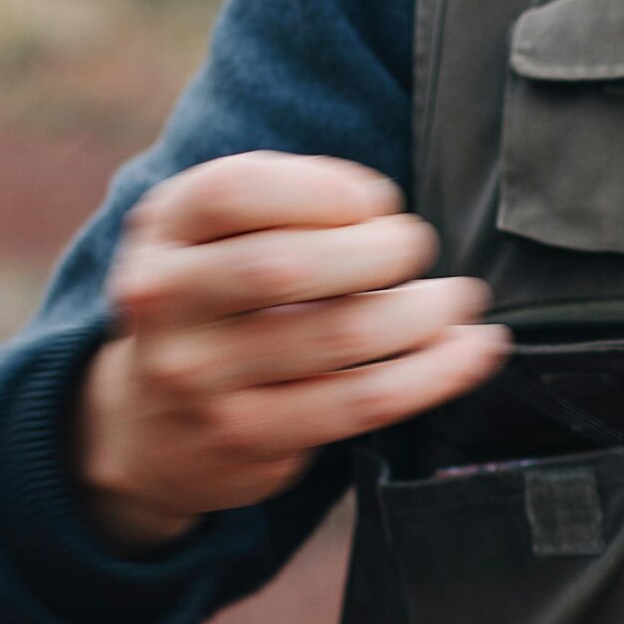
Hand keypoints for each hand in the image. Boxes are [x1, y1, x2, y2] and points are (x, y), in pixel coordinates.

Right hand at [76, 153, 508, 552]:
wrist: (150, 431)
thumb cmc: (213, 305)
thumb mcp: (210, 235)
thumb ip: (274, 202)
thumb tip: (374, 207)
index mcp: (161, 232)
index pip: (233, 193)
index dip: (320, 187)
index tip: (373, 200)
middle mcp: (166, 303)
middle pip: (285, 266)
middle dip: (377, 251)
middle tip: (416, 245)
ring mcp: (200, 377)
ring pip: (336, 336)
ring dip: (421, 312)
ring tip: (461, 298)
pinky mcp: (249, 436)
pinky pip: (360, 401)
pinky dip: (433, 372)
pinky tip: (474, 349)